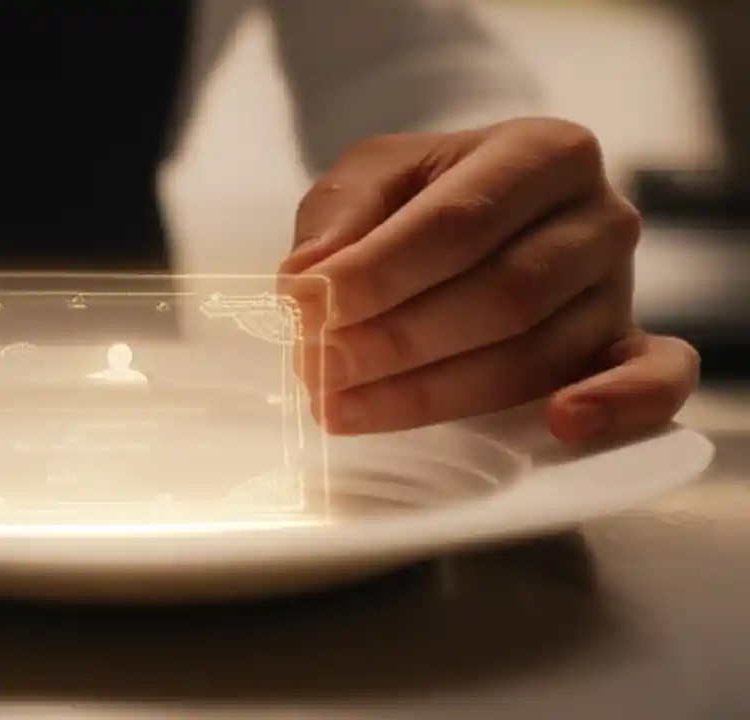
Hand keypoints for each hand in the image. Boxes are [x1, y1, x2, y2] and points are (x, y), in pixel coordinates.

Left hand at [281, 118, 698, 444]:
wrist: (477, 217)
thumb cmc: (423, 197)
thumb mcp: (371, 178)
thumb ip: (338, 216)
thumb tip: (306, 277)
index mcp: (542, 152)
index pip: (458, 223)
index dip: (377, 276)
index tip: (307, 311)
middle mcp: (598, 217)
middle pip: (501, 295)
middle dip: (395, 341)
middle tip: (319, 369)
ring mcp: (621, 288)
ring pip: (534, 353)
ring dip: (431, 392)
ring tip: (343, 405)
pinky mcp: (630, 348)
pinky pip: (655, 379)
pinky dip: (615, 407)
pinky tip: (560, 425)